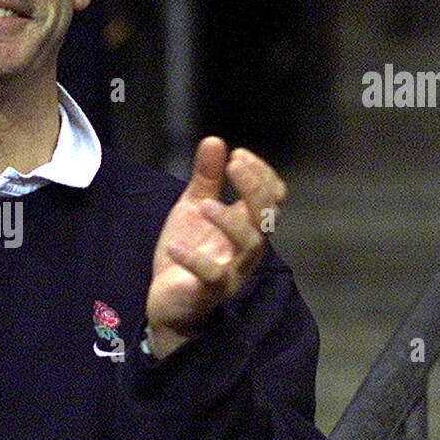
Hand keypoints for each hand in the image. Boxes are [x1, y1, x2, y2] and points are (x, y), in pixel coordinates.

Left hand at [145, 136, 285, 360]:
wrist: (167, 300)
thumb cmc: (188, 252)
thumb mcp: (192, 209)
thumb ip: (206, 179)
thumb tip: (215, 140)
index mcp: (246, 225)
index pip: (272, 197)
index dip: (261, 174)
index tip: (238, 155)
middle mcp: (247, 247)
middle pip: (266, 216)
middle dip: (254, 188)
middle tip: (235, 163)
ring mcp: (233, 270)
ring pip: (249, 245)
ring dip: (230, 221)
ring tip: (205, 204)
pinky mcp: (211, 292)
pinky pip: (211, 276)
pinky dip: (194, 260)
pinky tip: (176, 247)